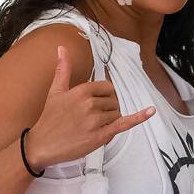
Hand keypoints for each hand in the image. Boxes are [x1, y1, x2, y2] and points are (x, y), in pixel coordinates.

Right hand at [24, 42, 155, 170]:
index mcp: (82, 91)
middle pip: (113, 102)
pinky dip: (139, 117)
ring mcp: (96, 121)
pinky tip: (150, 111)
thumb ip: (63, 69)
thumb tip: (61, 48)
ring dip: (109, 120)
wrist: (43, 145)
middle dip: (106, 109)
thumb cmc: (49, 120)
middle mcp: (90, 104)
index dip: (104, 95)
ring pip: (117, 114)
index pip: (107, 87)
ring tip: (91, 127)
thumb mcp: (56, 91)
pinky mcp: (100, 136)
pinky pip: (124, 124)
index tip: (95, 103)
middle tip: (90, 118)